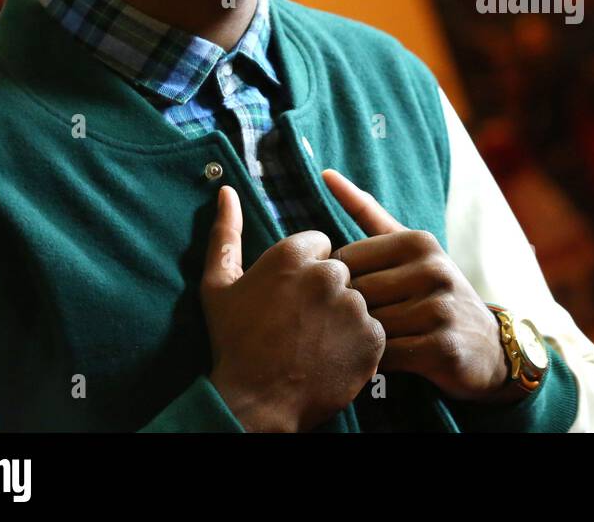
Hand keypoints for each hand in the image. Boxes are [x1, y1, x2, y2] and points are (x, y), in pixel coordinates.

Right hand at [200, 185, 386, 431]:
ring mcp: (354, 305)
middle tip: (303, 324)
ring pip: (361, 299)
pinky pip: (375, 328)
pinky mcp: (373, 336)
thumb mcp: (218, 285)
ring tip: (316, 342)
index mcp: (294, 254)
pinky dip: (359, 342)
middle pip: (344, 271)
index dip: (307, 272)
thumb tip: (226, 190)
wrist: (253, 402)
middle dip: (328, 292)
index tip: (291, 298)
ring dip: (345, 316)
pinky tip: (332, 356)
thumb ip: (225, 233)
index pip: (322, 245)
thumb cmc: (233, 342)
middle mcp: (329, 273)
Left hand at [322, 169, 519, 403]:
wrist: (488, 348)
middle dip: (352, 314)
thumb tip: (325, 173)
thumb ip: (368, 213)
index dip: (340, 284)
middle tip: (363, 324)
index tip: (354, 296)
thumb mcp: (410, 250)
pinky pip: (386, 356)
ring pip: (369, 326)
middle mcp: (434, 269)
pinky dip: (377, 362)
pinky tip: (385, 360)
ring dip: (364, 340)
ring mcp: (441, 308)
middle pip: (356, 294)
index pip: (346, 260)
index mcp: (420, 241)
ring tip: (375, 342)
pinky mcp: (443, 347)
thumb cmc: (435, 293)